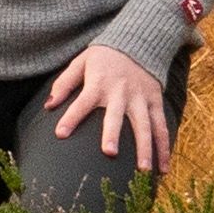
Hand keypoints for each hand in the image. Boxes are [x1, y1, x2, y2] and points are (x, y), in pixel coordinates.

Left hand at [46, 43, 175, 174]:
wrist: (137, 42)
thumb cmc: (104, 57)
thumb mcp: (81, 62)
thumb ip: (65, 83)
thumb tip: (48, 106)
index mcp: (99, 83)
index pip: (82, 102)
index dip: (71, 117)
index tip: (60, 134)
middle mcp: (120, 92)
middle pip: (116, 116)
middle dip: (112, 133)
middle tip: (109, 153)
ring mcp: (140, 98)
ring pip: (145, 125)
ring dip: (145, 148)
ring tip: (144, 171)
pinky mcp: (155, 102)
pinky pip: (161, 127)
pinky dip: (164, 148)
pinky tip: (164, 169)